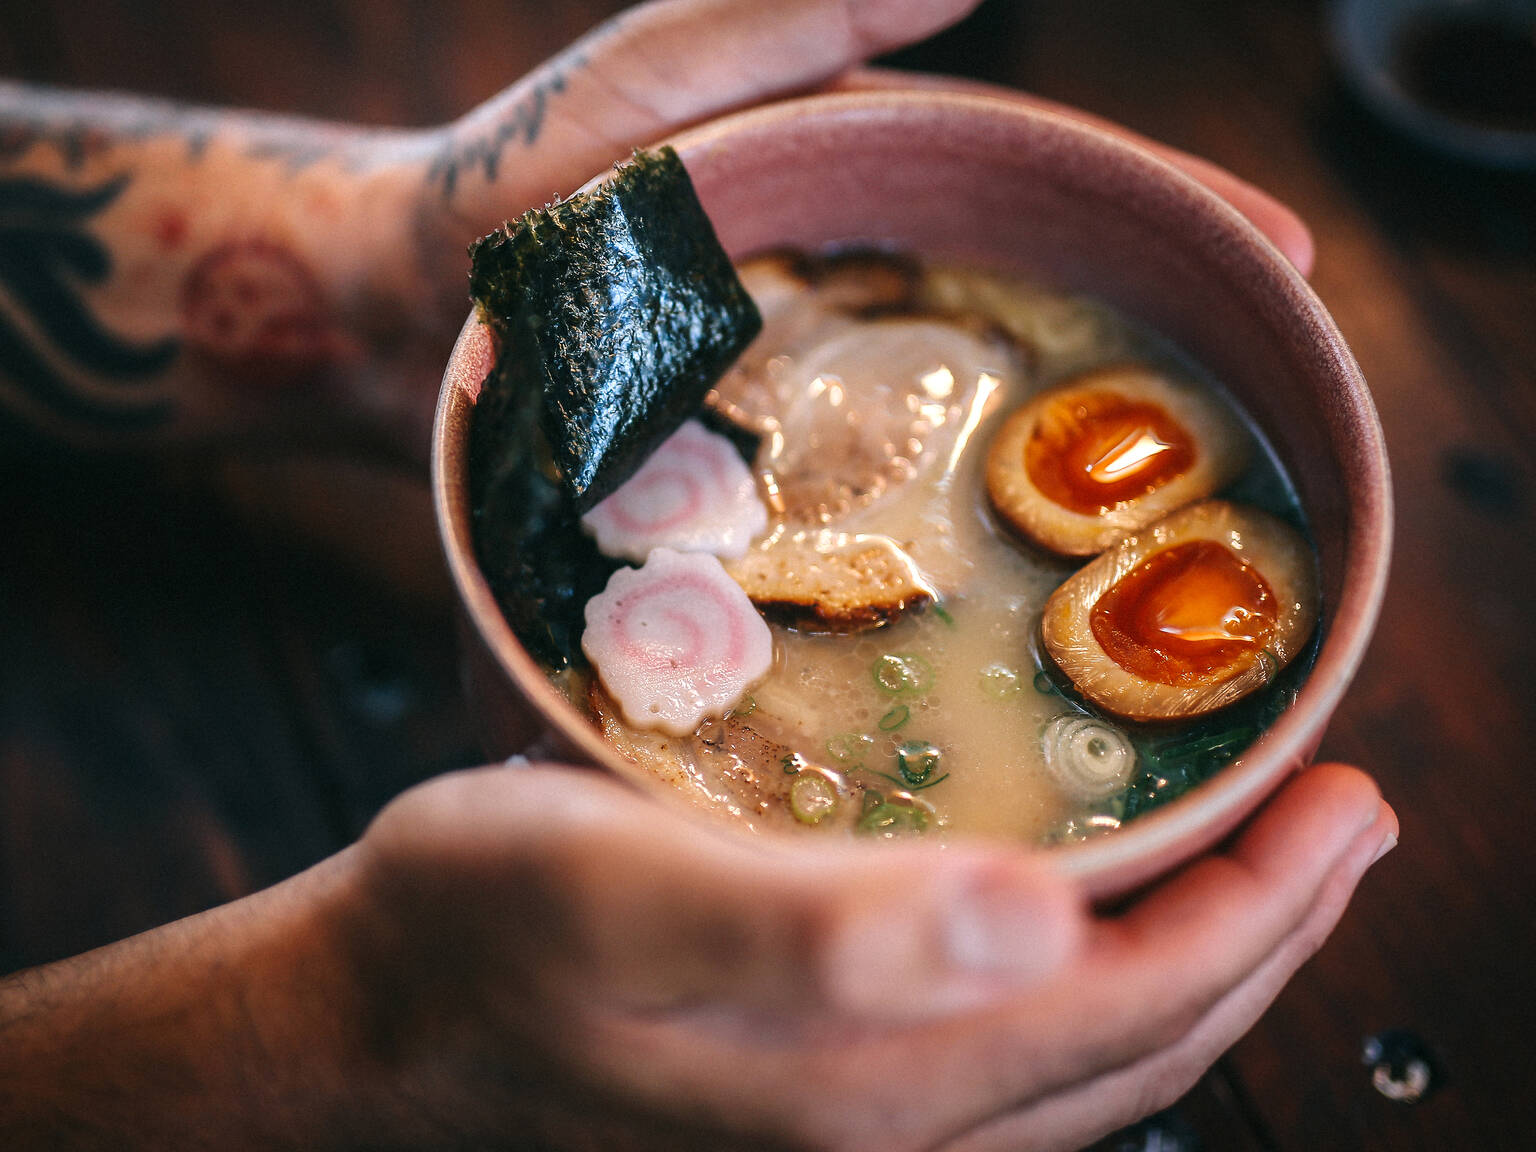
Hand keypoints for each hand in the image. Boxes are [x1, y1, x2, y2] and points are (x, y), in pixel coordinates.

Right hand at [341, 759, 1394, 1150]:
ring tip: (1251, 862)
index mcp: (873, 1078)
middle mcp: (889, 1127)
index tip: (1347, 796)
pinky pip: (1012, 1061)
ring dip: (1195, 962)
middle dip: (1268, 932)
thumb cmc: (479, 927)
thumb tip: (1042, 921)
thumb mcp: (623, 896)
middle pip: (1142, 1041)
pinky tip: (1080, 924)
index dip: (1266, 904)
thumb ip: (829, 930)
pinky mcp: (813, 1099)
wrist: (379, 1019)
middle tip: (1341, 814)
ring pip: (1090, 1060)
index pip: (1137, 999)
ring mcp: (854, 1128)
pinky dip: (1092, 990)